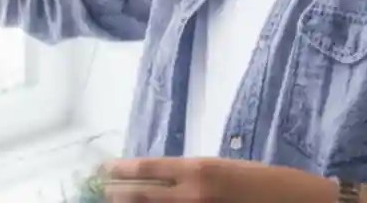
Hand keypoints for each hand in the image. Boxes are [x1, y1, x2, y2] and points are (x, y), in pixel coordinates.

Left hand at [99, 157, 336, 201]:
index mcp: (198, 171)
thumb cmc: (266, 183)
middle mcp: (192, 196)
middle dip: (116, 194)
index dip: (121, 169)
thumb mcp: (226, 168)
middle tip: (100, 191)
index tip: (104, 169)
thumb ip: (193, 175)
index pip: (146, 170)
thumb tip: (163, 179)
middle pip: (140, 197)